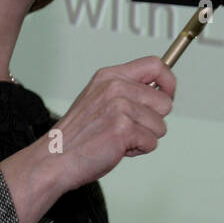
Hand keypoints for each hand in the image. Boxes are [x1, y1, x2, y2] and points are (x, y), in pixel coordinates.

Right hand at [53, 56, 175, 190]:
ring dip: (144, 137)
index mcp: (110, 76)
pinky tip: (117, 148)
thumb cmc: (77, 134)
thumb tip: (161, 91)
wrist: (55, 157)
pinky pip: (152, 143)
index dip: (169, 82)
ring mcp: (119, 107)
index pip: (155, 65)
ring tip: (119, 139)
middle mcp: (115, 87)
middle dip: (154, 120)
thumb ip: (126, 91)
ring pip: (160, 126)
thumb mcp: (98, 99)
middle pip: (164, 101)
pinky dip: (138, 150)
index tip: (167, 95)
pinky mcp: (123, 128)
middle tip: (130, 127)